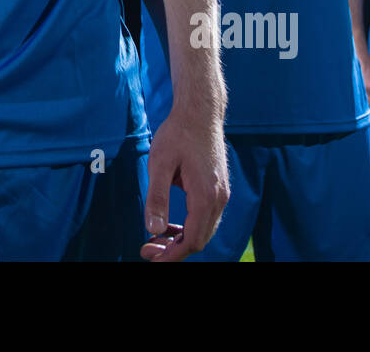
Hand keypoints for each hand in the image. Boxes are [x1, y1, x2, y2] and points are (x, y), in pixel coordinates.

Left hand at [140, 108, 228, 261]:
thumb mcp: (159, 162)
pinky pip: (206, 218)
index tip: (150, 258)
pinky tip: (170, 225)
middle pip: (200, 240)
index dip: (171, 255)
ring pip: (204, 231)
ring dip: (181, 240)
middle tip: (147, 249)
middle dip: (174, 251)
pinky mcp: (219, 189)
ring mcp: (222, 194)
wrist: (200, 112)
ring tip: (155, 239)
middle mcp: (219, 199)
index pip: (192, 241)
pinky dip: (189, 227)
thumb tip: (153, 229)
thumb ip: (157, 197)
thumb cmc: (177, 134)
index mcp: (205, 196)